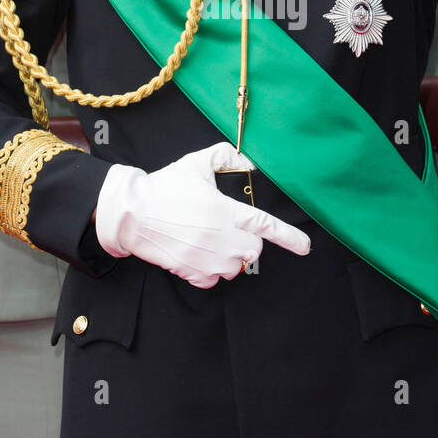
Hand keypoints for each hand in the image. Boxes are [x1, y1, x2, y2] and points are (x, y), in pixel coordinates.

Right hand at [94, 141, 310, 288]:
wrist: (131, 213)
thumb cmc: (163, 187)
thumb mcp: (196, 163)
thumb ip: (225, 156)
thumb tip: (246, 161)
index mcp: (225, 211)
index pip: (265, 225)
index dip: (289, 237)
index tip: (305, 247)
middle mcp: (220, 237)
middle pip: (254, 250)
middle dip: (249, 241)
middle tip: (231, 229)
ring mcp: (206, 258)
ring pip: (236, 266)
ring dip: (232, 257)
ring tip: (213, 241)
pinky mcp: (191, 271)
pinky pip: (214, 280)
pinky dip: (212, 271)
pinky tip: (200, 254)